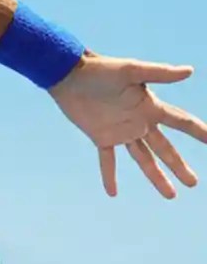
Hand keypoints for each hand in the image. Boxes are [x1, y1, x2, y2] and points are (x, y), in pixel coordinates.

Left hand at [49, 53, 206, 197]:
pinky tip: (112, 193)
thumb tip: (189, 71)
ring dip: (156, 176)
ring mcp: (120, 131)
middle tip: (193, 183)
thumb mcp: (131, 70)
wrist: (68, 74)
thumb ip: (159, 73)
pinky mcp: (100, 136)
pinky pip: (107, 160)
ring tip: (170, 195)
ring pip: (143, 158)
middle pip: (164, 148)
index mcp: (150, 107)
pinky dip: (109, 176)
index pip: (181, 121)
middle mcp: (139, 122)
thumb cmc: (100, 69)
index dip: (199, 131)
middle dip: (179, 166)